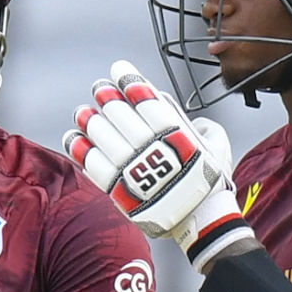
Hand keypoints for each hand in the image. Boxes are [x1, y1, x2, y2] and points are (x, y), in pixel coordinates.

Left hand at [64, 61, 253, 267]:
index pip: (146, 100)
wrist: (201, 222)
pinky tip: (73, 138)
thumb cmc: (210, 183)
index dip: (129, 82)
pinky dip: (82, 151)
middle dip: (107, 98)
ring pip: (105, 139)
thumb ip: (204, 127)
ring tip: (82, 112)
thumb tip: (192, 120)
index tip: (118, 69)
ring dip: (91, 122)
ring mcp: (135, 171)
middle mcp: (152, 150)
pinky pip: (96, 167)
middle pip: (121, 116)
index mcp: (176, 134)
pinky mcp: (122, 192)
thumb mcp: (218, 147)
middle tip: (98, 89)